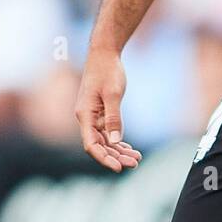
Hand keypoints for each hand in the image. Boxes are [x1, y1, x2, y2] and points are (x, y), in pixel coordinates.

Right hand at [74, 47, 143, 171]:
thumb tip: (116, 141)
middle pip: (99, 145)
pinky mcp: (99, 112)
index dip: (104, 158)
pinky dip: (117, 141)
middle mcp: (86, 118)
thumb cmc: (107, 70)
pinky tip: (129, 149)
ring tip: (136, 159)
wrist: (104, 53)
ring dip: (118, 151)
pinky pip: (107, 132)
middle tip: (134, 163)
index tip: (118, 168)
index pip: (92, 145)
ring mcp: (92, 116)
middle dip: (115, 157)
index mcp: (85, 114)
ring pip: (104, 140)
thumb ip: (114, 117)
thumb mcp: (113, 93)